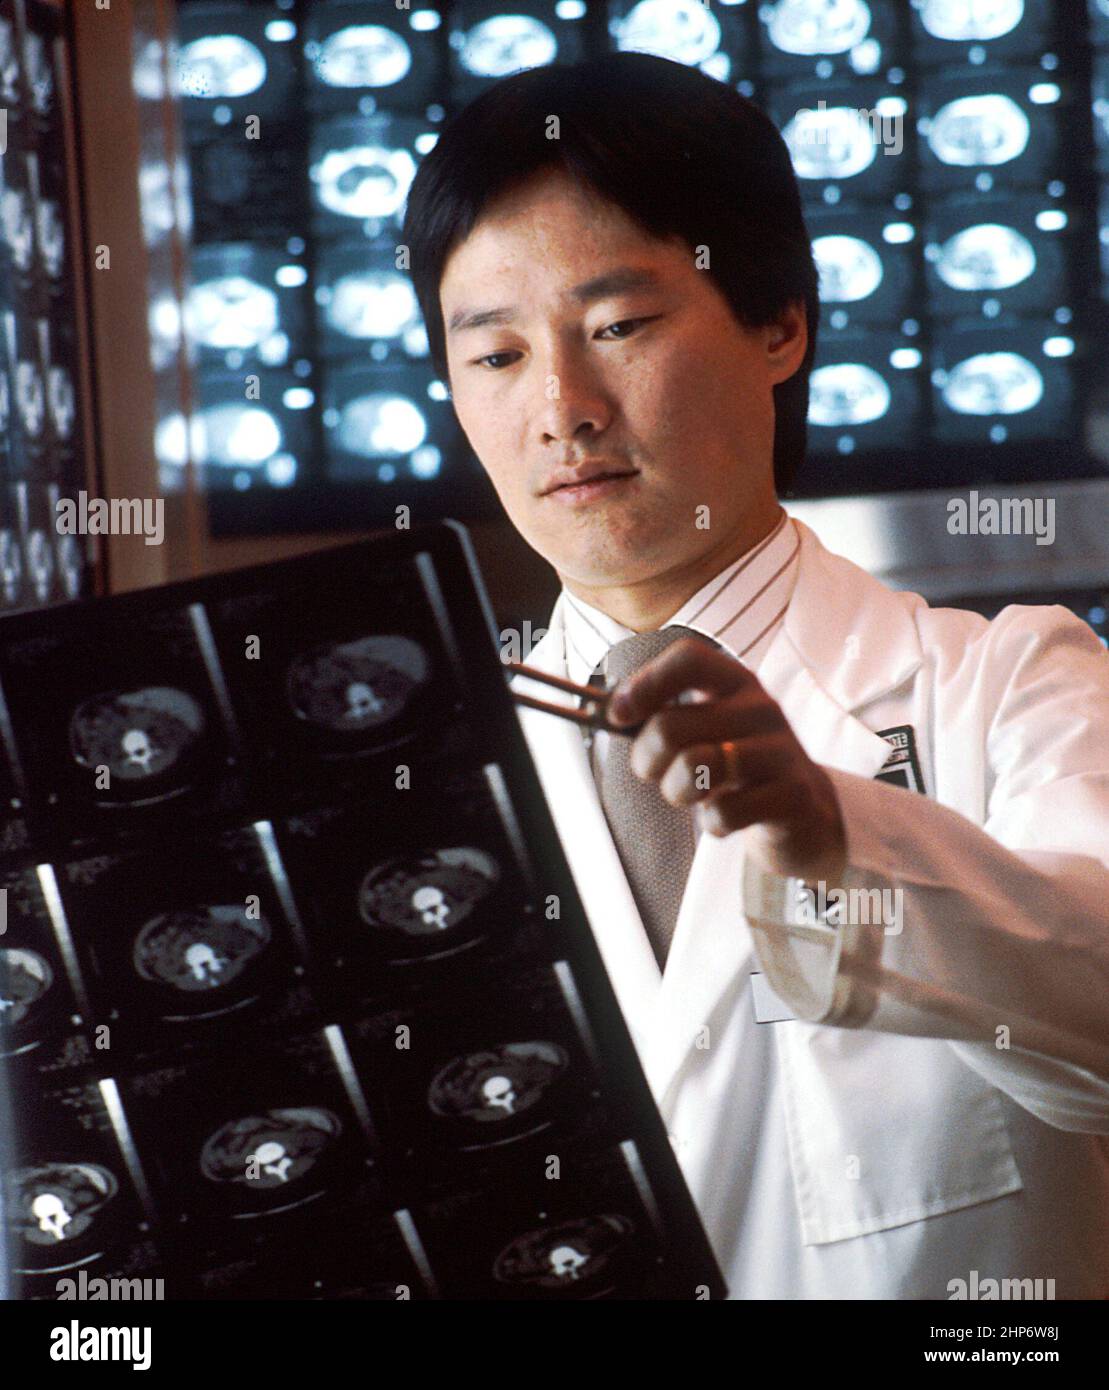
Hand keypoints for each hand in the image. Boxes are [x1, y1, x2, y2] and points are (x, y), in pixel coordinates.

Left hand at [607, 636, 846, 882]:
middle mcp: (761, 707)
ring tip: (689, 794)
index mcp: (734, 682)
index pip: (688, 659)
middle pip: (670, 725)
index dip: (645, 683)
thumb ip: (660, 716)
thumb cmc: (735, 765)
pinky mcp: (794, 794)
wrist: (804, 811)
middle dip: (646, 759)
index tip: (619, 714)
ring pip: (695, 767)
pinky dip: (712, 823)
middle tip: (656, 772)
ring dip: (676, 791)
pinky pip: (724, 813)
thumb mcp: (703, 729)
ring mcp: (781, 750)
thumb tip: (609, 710)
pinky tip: (725, 817)